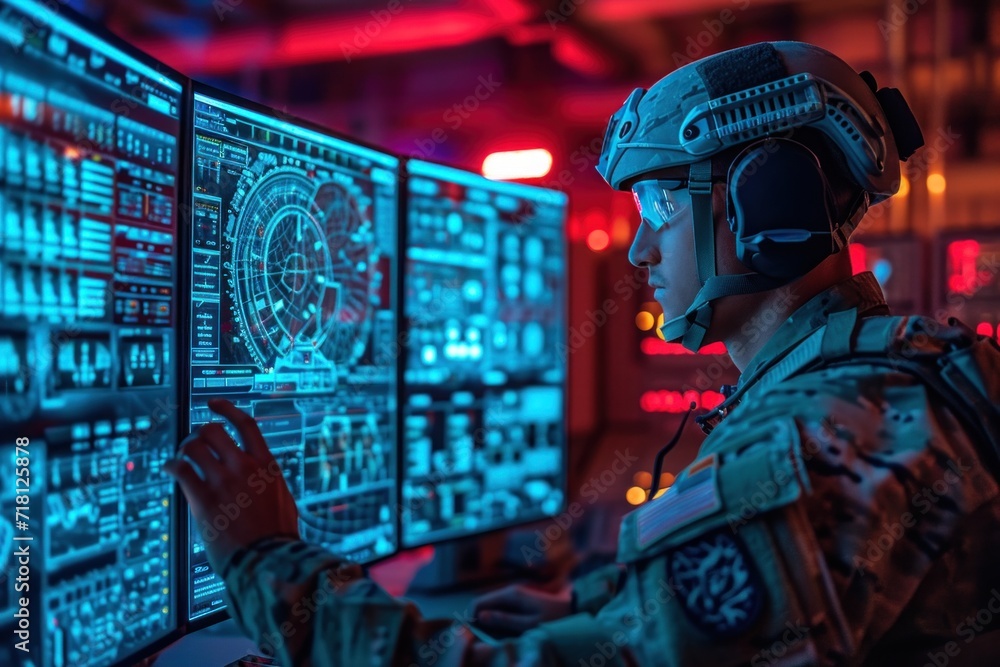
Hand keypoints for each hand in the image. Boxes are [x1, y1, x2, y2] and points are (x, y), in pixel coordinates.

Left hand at [164, 399, 299, 572]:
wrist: (268, 561)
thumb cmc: (277, 536)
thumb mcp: (282, 499)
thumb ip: (267, 482)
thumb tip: (260, 476)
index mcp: (267, 465)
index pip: (245, 424)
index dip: (227, 409)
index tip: (214, 404)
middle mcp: (244, 467)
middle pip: (213, 431)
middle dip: (200, 433)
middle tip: (194, 442)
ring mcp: (223, 482)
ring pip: (194, 446)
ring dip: (184, 449)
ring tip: (181, 457)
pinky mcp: (204, 500)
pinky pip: (180, 470)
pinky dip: (171, 466)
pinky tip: (170, 470)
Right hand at [468, 583, 571, 636]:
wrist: (573, 609)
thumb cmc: (554, 618)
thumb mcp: (530, 624)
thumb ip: (505, 620)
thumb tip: (482, 616)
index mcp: (510, 594)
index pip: (478, 602)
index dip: (472, 618)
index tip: (475, 636)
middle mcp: (509, 592)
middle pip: (483, 605)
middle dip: (480, 621)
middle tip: (485, 640)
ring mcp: (513, 596)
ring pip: (491, 608)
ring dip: (489, 623)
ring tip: (494, 638)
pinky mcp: (518, 602)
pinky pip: (501, 610)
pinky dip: (498, 621)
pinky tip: (504, 633)